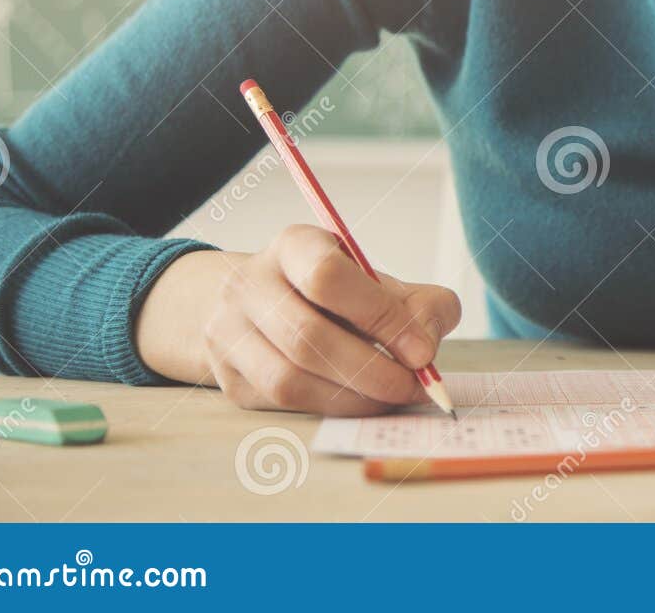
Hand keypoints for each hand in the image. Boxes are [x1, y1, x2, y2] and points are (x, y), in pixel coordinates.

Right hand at [136, 225, 460, 414]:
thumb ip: (420, 304)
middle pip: (307, 336)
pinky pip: (283, 403)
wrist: (264, 304)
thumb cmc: (336, 292)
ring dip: (352, 397)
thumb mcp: (379, 281)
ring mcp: (229, 332)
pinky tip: (362, 402)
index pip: (327, 276)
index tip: (421, 350)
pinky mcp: (229, 377)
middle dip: (372, 370)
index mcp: (293, 245)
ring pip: (290, 378)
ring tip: (392, 396)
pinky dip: (332, 409)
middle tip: (414, 386)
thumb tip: (425, 346)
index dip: (380, 317)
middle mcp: (249, 284)